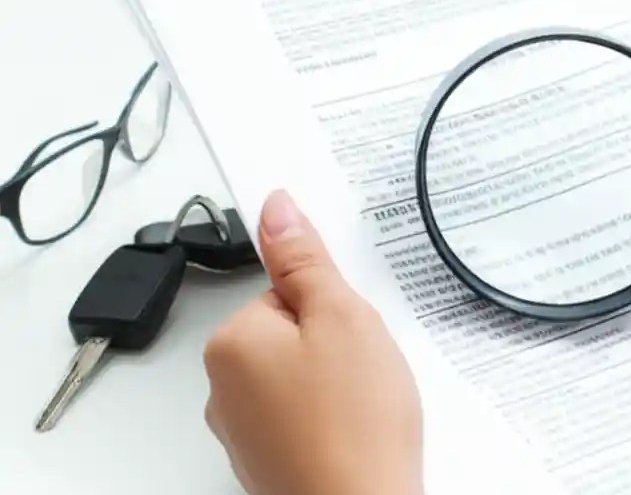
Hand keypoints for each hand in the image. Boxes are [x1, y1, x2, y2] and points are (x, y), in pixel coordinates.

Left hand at [203, 190, 422, 494]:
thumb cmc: (353, 424)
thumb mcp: (342, 318)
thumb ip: (306, 261)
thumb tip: (276, 209)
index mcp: (233, 343)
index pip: (286, 293)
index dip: (333, 307)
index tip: (352, 332)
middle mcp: (224, 388)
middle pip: (291, 335)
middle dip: (336, 346)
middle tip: (366, 371)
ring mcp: (245, 432)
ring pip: (302, 379)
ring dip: (338, 385)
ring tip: (367, 406)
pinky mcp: (270, 462)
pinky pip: (306, 418)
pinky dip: (334, 420)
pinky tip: (359, 431)